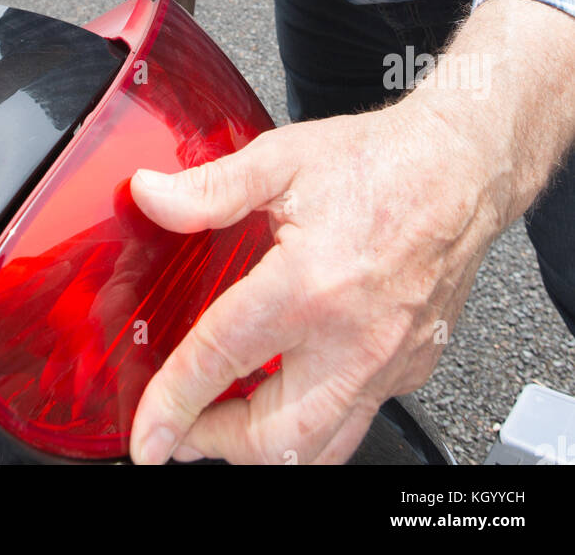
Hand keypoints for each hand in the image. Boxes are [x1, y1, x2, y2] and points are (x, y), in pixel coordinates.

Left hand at [128, 98, 501, 464]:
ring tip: (227, 423)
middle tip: (183, 429)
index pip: (220, 362)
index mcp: (309, 286)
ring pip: (323, 448)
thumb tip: (151, 196)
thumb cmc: (381, 162)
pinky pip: (357, 417)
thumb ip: (209, 188)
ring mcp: (387, 362)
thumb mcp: (281, 160)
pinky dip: (314, 420)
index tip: (148, 435)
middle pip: (275, 441)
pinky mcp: (412, 368)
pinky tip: (288, 387)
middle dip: (217, 445)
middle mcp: (352, 340)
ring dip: (266, 447)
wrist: (460, 167)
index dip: (172, 404)